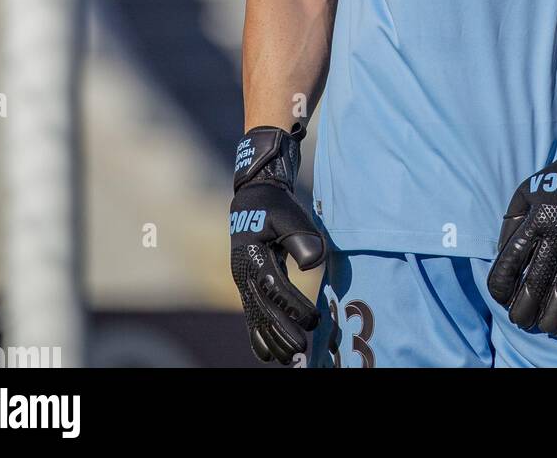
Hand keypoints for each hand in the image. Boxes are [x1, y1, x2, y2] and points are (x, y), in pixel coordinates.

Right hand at [230, 125, 325, 364]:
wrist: (253, 197)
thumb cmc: (274, 205)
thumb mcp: (288, 213)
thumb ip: (301, 236)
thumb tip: (312, 264)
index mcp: (253, 255)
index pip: (274, 288)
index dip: (293, 306)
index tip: (313, 320)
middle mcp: (243, 272)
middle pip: (262, 309)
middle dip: (282, 332)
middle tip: (302, 350)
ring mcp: (243, 280)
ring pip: (256, 316)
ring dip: (272, 339)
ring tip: (290, 360)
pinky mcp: (247, 283)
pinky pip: (252, 313)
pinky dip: (259, 335)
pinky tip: (269, 354)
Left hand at [487, 88, 556, 335]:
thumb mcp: (525, 191)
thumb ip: (511, 223)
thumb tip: (503, 258)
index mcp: (535, 220)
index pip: (509, 265)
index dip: (500, 288)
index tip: (501, 298)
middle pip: (536, 286)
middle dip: (524, 311)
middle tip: (521, 321)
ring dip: (553, 319)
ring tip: (546, 326)